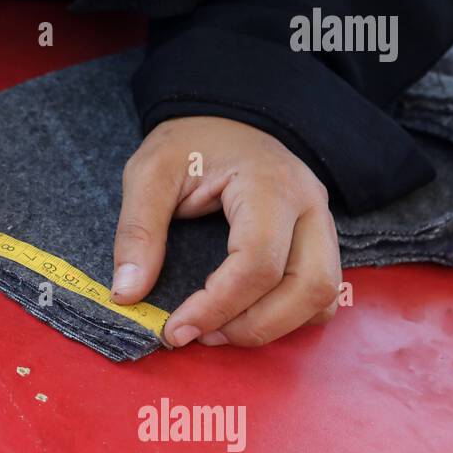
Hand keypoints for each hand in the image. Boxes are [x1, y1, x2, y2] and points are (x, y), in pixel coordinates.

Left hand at [111, 116, 340, 347]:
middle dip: (252, 327)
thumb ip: (137, 231)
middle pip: (307, 288)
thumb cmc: (189, 142)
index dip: (217, 307)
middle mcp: (310, 204)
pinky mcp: (321, 237)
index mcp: (269, 184)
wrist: (225, 116)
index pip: (257, 263)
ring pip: (324, 296)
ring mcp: (323, 221)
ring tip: (219, 331)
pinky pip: (325, 292)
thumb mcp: (149, 173)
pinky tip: (246, 315)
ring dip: (275, 326)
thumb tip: (127, 293)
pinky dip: (291, 315)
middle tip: (198, 336)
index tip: (175, 330)